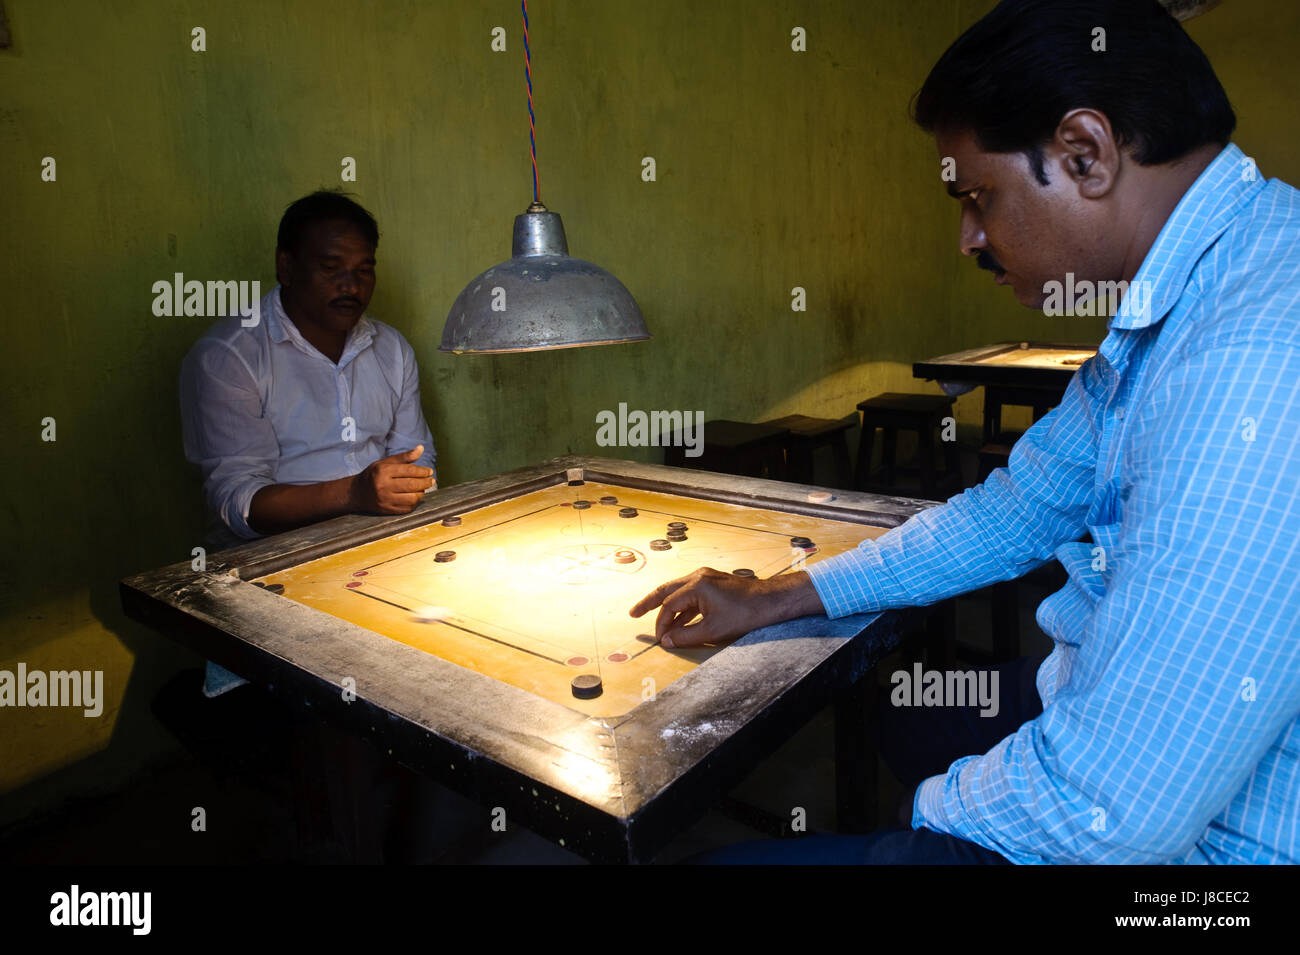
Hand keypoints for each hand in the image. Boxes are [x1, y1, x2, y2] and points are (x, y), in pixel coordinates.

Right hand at [349, 445, 434, 514]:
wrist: (356, 493)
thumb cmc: (373, 475)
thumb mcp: (385, 463)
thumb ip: (404, 457)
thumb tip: (421, 448)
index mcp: (383, 471)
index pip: (409, 470)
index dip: (423, 471)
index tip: (430, 471)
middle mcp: (383, 486)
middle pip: (412, 485)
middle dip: (425, 483)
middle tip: (432, 481)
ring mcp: (385, 499)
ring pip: (412, 498)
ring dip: (421, 493)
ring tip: (423, 489)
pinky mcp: (387, 510)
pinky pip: (407, 508)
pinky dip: (415, 502)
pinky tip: (415, 497)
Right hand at [629, 568, 824, 648]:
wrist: (771, 601)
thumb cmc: (745, 614)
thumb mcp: (713, 630)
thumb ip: (686, 636)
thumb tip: (666, 641)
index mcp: (695, 585)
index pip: (669, 606)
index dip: (661, 624)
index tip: (660, 640)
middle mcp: (698, 576)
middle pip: (666, 590)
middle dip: (649, 603)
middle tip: (633, 613)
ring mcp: (706, 577)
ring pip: (678, 591)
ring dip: (667, 606)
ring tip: (656, 620)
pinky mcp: (714, 582)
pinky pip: (691, 594)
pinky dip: (683, 606)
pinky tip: (680, 620)